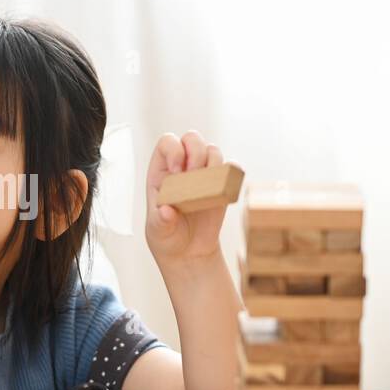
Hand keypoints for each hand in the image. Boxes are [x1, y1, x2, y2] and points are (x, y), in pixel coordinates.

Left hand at [145, 130, 228, 265]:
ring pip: (213, 150)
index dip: (174, 150)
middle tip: (193, 175)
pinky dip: (232, 172)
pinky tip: (225, 187)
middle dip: (196, 152)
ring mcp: (203, 175)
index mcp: (161, 172)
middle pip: (192, 138)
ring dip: (213, 164)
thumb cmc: (167, 237)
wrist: (189, 251)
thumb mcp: (158, 231)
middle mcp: (183, 168)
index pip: (167, 143)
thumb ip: (160, 221)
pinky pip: (232, 168)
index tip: (176, 172)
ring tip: (207, 187)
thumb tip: (167, 211)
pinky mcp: (221, 186)